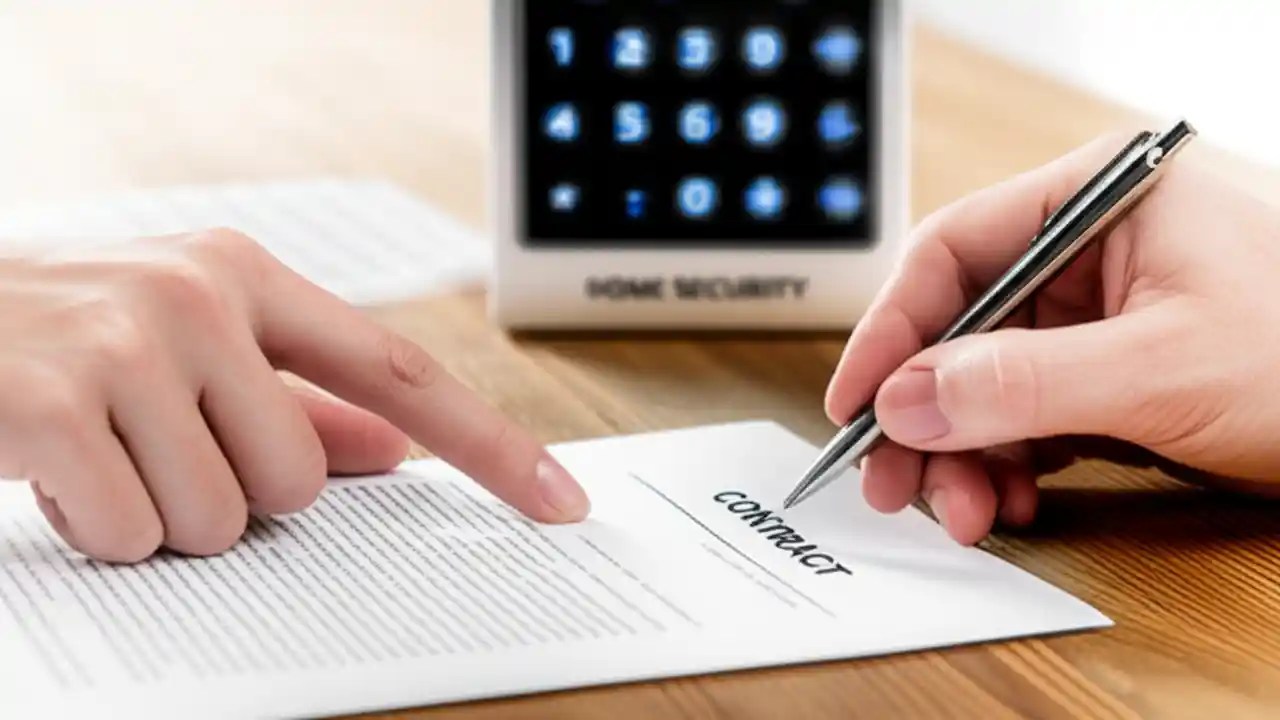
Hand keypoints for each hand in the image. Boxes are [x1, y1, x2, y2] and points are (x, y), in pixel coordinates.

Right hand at [0, 229, 588, 561]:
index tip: (561, 500)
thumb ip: (296, 397)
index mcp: (245, 277)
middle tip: (151, 447)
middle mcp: (198, 296)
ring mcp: (127, 343)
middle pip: (300, 482)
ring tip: (100, 452)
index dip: (491, 444)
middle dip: (228, 495)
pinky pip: (133, 535)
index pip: (400, 373)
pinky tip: (53, 469)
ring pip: (222, 520)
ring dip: (158, 515)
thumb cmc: (65, 340)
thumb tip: (397, 449)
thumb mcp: (186, 348)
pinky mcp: (53, 401)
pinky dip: (94, 529)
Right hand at [826, 133, 1279, 544]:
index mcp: (1097, 201)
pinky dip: (1008, 462)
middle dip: (924, 414)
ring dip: (964, 452)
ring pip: (987, 381)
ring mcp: (1099, 312)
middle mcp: (1088, 250)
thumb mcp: (1165, 369)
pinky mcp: (1111, 368)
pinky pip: (1027, 412)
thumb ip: (1023, 384)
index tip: (855, 403)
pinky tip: (1011, 502)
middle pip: (960, 326)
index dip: (890, 331)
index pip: (954, 252)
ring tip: (969, 513)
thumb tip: (906, 401)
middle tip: (896, 484)